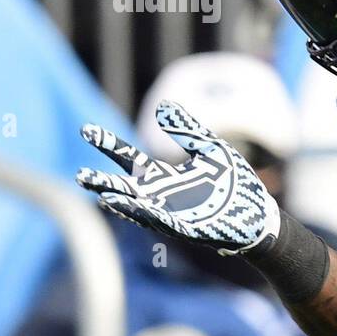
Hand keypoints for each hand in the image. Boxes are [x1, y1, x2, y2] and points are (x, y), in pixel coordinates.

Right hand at [76, 100, 280, 255]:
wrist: (257, 212)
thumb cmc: (233, 182)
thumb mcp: (210, 149)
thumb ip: (187, 131)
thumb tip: (164, 107)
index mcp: (163, 176)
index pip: (128, 158)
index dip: (108, 145)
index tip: (87, 130)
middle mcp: (160, 195)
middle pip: (124, 187)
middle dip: (102, 183)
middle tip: (80, 175)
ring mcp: (171, 213)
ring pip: (138, 208)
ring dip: (122, 202)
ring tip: (104, 194)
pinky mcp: (186, 228)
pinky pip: (163, 221)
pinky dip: (149, 214)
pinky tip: (136, 208)